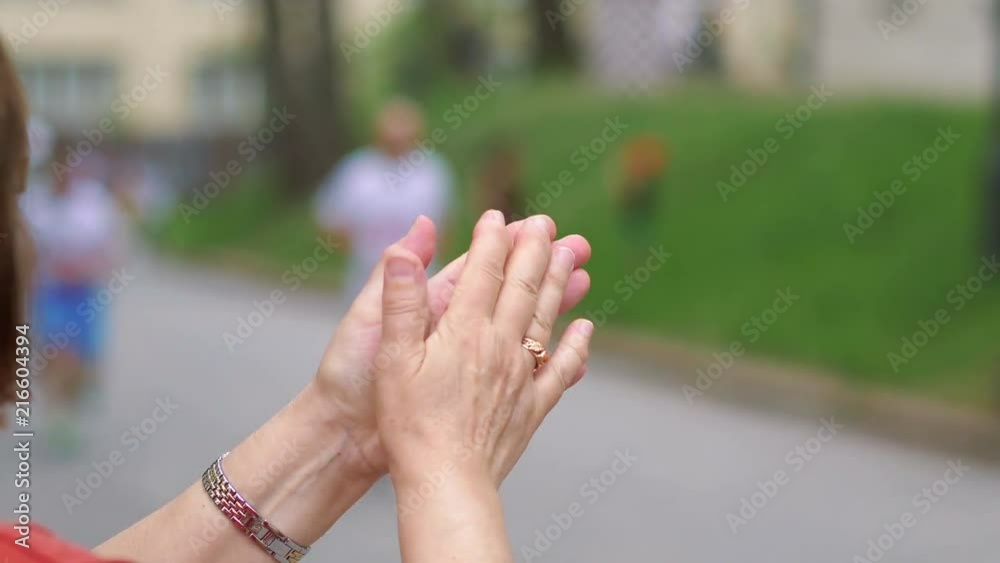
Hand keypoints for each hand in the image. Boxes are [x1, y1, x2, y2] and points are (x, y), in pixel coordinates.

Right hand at [374, 211, 593, 486]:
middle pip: (523, 286)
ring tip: (572, 254)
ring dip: (559, 282)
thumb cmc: (409, 423)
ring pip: (545, 317)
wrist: (446, 480)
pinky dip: (576, 346)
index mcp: (464, 330)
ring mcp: (522, 375)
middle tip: (547, 222)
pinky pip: (561, 369)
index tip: (498, 216)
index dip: (491, 240)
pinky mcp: (532, 405)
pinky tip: (585, 329)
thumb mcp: (392, 358)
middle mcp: (500, 345)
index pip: (483, 271)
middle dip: (534, 249)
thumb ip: (401, 301)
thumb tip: (404, 251)